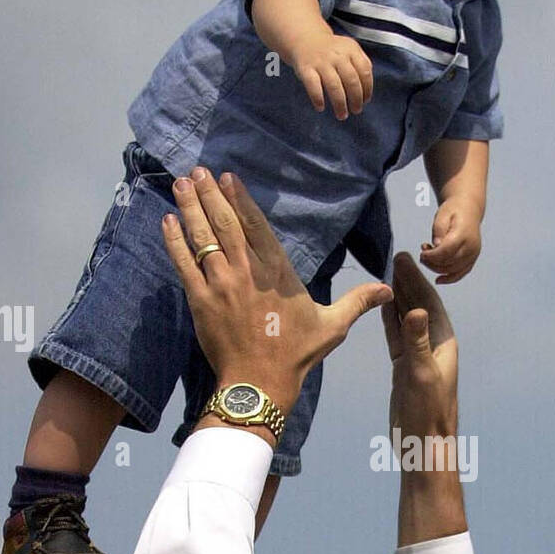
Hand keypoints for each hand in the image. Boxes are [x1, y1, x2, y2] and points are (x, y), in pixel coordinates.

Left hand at [162, 167, 391, 411]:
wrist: (260, 382)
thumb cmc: (296, 355)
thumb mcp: (332, 326)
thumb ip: (357, 302)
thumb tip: (388, 290)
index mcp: (278, 272)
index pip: (256, 225)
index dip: (240, 199)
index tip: (227, 177)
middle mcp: (248, 271)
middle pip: (226, 223)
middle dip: (210, 193)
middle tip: (197, 171)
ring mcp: (222, 284)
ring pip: (203, 237)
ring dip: (190, 208)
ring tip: (182, 184)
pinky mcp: (201, 301)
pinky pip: (184, 263)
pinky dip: (175, 241)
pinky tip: (167, 221)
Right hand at [292, 32, 373, 119]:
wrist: (306, 39)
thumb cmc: (332, 51)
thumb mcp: (349, 50)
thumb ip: (362, 64)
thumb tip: (367, 89)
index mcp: (351, 50)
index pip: (364, 71)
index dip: (367, 89)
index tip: (365, 100)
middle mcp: (337, 55)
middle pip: (351, 80)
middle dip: (356, 99)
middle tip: (356, 110)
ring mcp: (321, 62)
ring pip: (334, 86)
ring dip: (340, 104)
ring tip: (342, 115)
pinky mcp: (306, 69)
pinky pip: (313, 86)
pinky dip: (317, 98)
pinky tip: (320, 107)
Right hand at [381, 252, 457, 443]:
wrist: (424, 443)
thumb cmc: (428, 412)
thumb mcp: (421, 375)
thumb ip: (417, 342)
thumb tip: (417, 310)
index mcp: (442, 343)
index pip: (428, 302)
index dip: (416, 279)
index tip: (402, 258)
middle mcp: (432, 345)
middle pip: (418, 305)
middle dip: (407, 281)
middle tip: (394, 256)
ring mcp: (417, 356)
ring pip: (406, 319)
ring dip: (398, 297)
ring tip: (387, 273)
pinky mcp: (404, 367)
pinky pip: (396, 336)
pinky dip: (390, 319)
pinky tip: (383, 306)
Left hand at [418, 196, 481, 283]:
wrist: (468, 210)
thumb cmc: (453, 211)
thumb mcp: (442, 215)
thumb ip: (438, 230)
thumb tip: (436, 245)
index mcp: (464, 234)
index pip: (446, 251)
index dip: (431, 255)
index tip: (422, 253)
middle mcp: (471, 246)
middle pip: (449, 263)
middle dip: (432, 262)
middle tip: (422, 255)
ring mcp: (473, 254)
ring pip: (454, 270)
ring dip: (437, 269)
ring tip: (428, 259)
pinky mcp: (472, 259)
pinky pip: (461, 273)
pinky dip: (449, 278)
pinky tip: (438, 279)